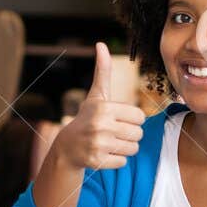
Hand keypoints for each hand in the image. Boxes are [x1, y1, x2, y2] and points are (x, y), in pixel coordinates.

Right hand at [50, 43, 144, 170]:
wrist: (67, 147)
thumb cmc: (87, 117)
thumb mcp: (96, 95)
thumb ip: (103, 71)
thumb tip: (101, 44)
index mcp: (104, 107)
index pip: (140, 116)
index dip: (131, 119)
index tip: (117, 119)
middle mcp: (100, 125)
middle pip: (138, 133)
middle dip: (129, 134)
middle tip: (113, 133)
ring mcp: (98, 144)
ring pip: (133, 148)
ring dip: (124, 147)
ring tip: (109, 143)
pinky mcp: (97, 161)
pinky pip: (123, 162)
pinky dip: (116, 160)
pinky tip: (103, 153)